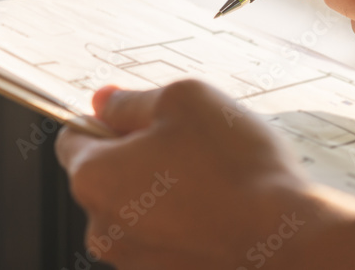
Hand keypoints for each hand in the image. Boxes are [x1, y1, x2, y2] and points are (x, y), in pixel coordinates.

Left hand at [55, 81, 354, 269]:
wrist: (282, 238)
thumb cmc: (235, 168)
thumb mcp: (184, 100)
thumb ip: (132, 100)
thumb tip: (104, 100)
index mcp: (94, 177)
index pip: (72, 136)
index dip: (107, 117)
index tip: (142, 113)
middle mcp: (102, 226)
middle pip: (107, 174)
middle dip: (140, 152)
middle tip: (190, 139)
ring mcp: (133, 258)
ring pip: (138, 205)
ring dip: (164, 185)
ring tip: (213, 174)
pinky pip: (163, 233)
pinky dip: (184, 216)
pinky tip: (219, 203)